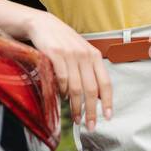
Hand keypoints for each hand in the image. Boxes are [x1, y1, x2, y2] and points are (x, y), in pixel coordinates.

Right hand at [25, 12, 112, 133]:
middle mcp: (85, 55)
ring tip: (76, 117)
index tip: (108, 117)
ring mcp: (70, 54)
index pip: (105, 82)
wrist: (42, 24)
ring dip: (76, 106)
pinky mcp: (55, 54)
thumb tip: (97, 96)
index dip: (108, 102)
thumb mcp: (81, 52)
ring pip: (76, 87)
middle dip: (91, 111)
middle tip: (89, 125)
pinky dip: (62, 92)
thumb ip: (89, 70)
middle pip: (92, 89)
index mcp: (94, 55)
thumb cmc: (62, 41)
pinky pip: (61, 79)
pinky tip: (62, 98)